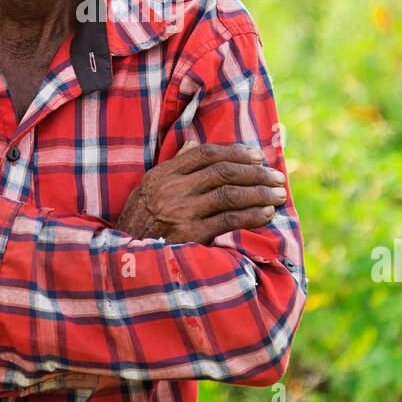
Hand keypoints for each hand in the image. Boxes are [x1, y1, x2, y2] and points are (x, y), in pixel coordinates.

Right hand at [115, 142, 285, 244]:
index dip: (236, 152)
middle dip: (256, 173)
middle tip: (277, 177)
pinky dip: (251, 216)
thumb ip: (173, 166)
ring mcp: (181, 212)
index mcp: (162, 174)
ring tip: (279, 195)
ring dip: (260, 193)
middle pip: (223, 172)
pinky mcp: (190, 235)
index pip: (206, 153)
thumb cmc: (138, 223)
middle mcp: (171, 189)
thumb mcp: (147, 189)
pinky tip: (266, 215)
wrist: (123, 259)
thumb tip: (193, 142)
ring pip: (230, 194)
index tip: (257, 155)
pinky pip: (228, 220)